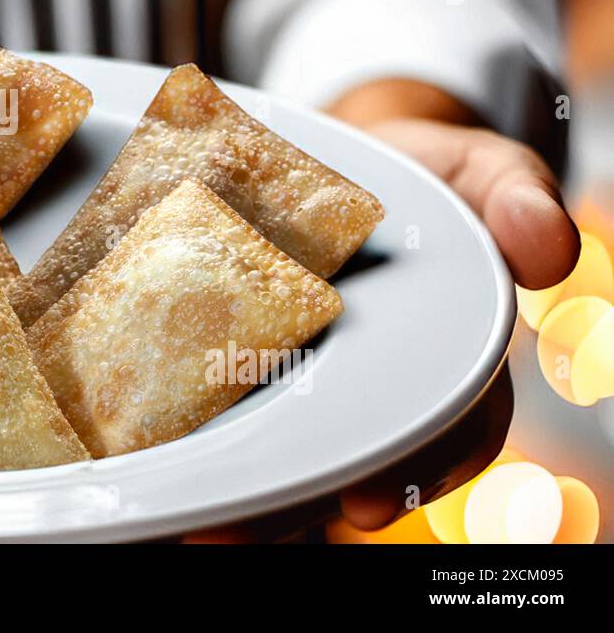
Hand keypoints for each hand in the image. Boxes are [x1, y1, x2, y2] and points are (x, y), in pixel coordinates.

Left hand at [189, 115, 578, 540]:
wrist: (338, 158)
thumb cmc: (414, 177)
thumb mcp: (472, 172)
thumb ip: (511, 197)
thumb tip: (549, 247)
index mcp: (436, 361)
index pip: (439, 437)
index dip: (409, 473)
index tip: (365, 500)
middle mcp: (367, 387)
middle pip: (338, 466)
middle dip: (291, 508)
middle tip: (234, 533)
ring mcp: (295, 383)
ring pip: (273, 459)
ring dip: (230, 498)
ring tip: (176, 521)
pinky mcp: (230, 365)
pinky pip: (212, 416)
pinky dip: (184, 444)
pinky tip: (140, 465)